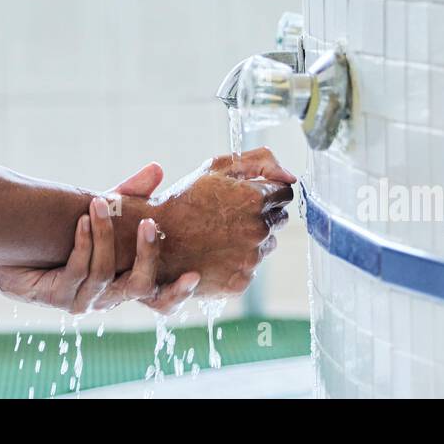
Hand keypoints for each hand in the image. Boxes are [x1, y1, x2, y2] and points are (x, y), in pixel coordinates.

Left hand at [0, 164, 200, 313]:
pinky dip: (82, 243)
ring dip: (104, 236)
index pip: (159, 298)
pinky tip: (80, 221)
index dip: (178, 291)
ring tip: (98, 205)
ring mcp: (83, 300)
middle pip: (139, 287)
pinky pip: (77, 271)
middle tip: (150, 225)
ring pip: (104, 273)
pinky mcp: (58, 297)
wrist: (15, 245)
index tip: (196, 274)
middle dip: (146, 255)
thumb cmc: (65, 229)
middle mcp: (108, 297)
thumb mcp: (106, 211)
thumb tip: (158, 168)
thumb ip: (131, 196)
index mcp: (125, 282)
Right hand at [150, 147, 295, 297]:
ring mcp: (250, 259)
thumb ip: (259, 162)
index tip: (248, 195)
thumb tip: (291, 176)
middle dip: (262, 215)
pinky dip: (238, 261)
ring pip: (267, 245)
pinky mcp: (240, 282)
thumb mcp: (217, 168)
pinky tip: (216, 253)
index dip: (266, 191)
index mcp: (254, 199)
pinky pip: (251, 268)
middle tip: (231, 215)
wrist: (152, 237)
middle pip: (278, 220)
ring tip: (221, 235)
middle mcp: (257, 230)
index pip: (284, 193)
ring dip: (252, 239)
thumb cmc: (184, 199)